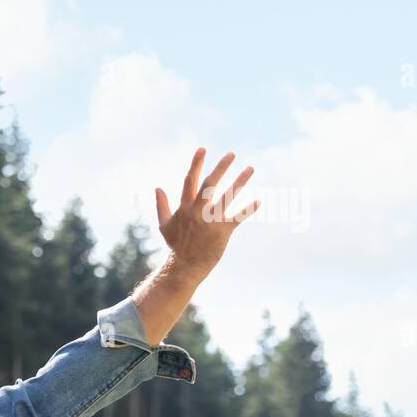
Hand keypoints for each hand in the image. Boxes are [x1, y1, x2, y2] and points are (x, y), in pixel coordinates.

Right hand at [155, 147, 259, 281]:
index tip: (202, 149)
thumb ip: (162, 205)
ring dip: (239, 181)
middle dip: (220, 168)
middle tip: (231, 154)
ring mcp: (210, 220)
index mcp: (184, 207)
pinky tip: (259, 200)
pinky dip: (248, 209)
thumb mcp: (164, 224)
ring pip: (227, 196)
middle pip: (209, 184)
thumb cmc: (176, 246)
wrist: (184, 267)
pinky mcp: (222, 231)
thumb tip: (157, 187)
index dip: (196, 164)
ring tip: (251, 168)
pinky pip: (238, 217)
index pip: (189, 181)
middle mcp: (197, 211)